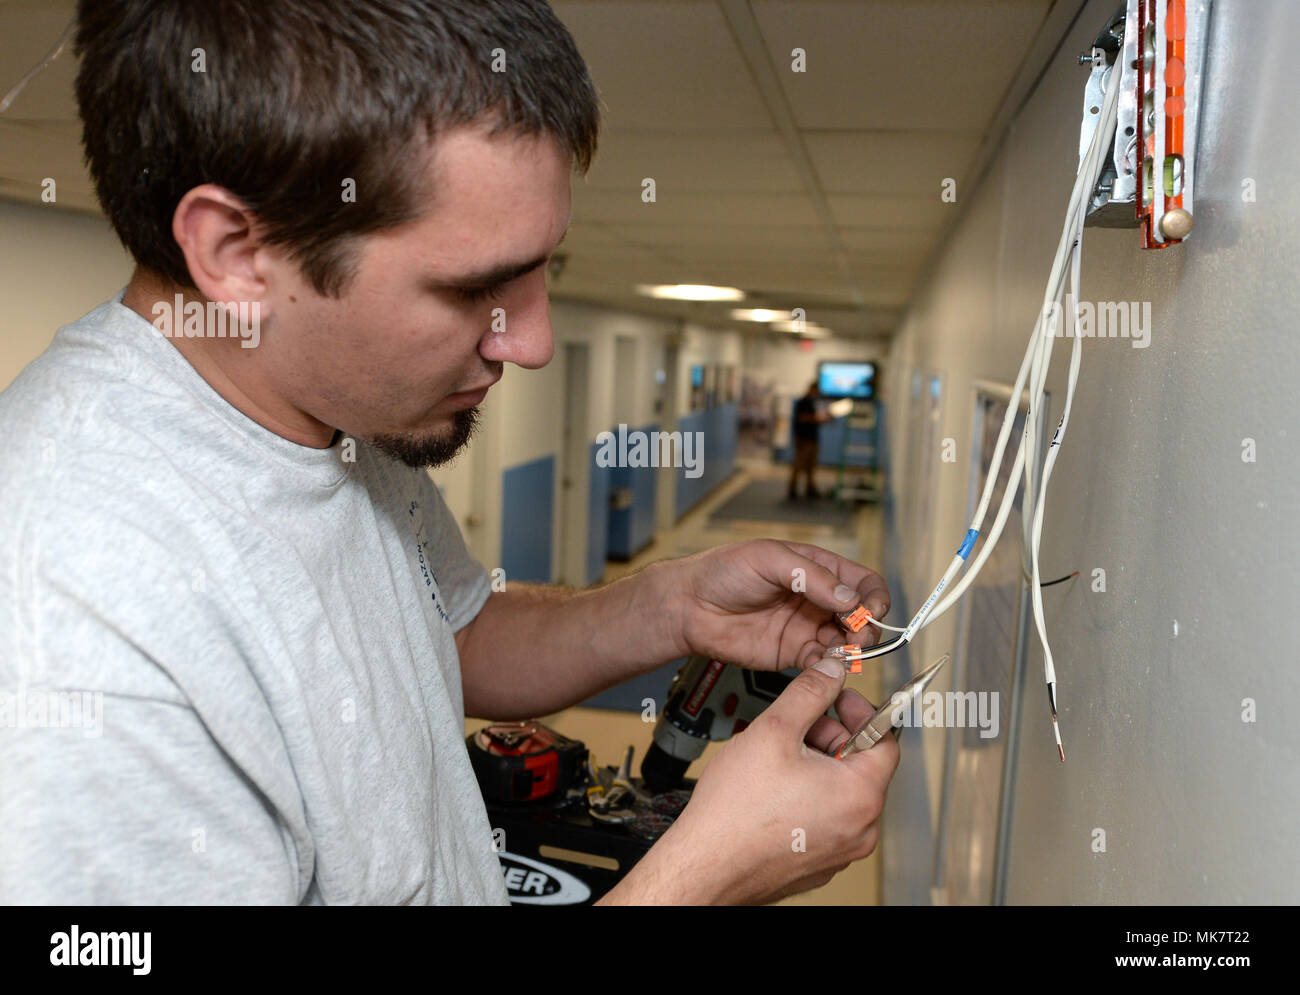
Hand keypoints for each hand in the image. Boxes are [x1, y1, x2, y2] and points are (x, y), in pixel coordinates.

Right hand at [598, 659, 899, 904]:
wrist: (705, 864)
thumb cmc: (735, 812)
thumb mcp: (774, 730)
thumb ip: (810, 693)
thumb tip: (831, 672)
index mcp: (859, 795)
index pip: (885, 739)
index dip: (860, 710)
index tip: (839, 699)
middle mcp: (859, 829)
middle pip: (862, 766)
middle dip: (831, 737)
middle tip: (797, 727)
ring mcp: (840, 851)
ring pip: (841, 793)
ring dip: (817, 766)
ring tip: (777, 760)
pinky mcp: (817, 863)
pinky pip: (825, 819)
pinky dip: (808, 797)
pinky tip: (773, 791)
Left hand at [670, 538, 890, 671]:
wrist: (690, 606)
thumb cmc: (724, 571)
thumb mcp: (769, 559)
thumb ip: (812, 577)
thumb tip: (851, 598)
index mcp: (818, 570)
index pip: (863, 582)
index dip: (874, 597)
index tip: (872, 610)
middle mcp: (818, 601)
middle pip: (861, 617)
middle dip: (867, 627)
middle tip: (857, 634)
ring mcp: (807, 629)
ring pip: (847, 643)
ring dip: (852, 649)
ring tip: (842, 650)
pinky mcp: (793, 655)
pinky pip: (823, 664)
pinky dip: (830, 667)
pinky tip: (824, 663)